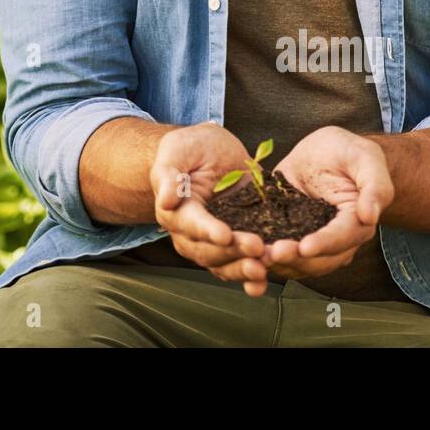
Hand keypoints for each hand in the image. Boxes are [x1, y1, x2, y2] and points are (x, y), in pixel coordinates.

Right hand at [150, 123, 269, 296]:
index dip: (207, 231)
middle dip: (232, 252)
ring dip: (243, 270)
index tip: (225, 235)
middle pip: (207, 251)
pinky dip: (251, 279)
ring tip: (264, 267)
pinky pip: (239, 267)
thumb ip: (169, 174)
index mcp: (175, 210)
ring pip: (223, 265)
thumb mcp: (179, 149)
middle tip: (257, 247)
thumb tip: (165, 199)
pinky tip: (264, 282)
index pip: (190, 224)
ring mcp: (213, 243)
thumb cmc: (192, 148)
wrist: (212, 153)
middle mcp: (190, 234)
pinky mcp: (234, 245)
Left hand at [258, 126, 393, 280]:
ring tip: (255, 256)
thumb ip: (375, 185)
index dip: (325, 244)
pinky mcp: (286, 229)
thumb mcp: (365, 158)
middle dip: (295, 259)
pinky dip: (261, 252)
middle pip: (318, 259)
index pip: (343, 238)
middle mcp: (334, 238)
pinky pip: (276, 245)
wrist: (326, 150)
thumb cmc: (349, 152)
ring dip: (277, 262)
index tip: (305, 247)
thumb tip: (371, 216)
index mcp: (356, 223)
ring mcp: (309, 237)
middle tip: (271, 254)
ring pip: (296, 260)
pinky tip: (243, 250)